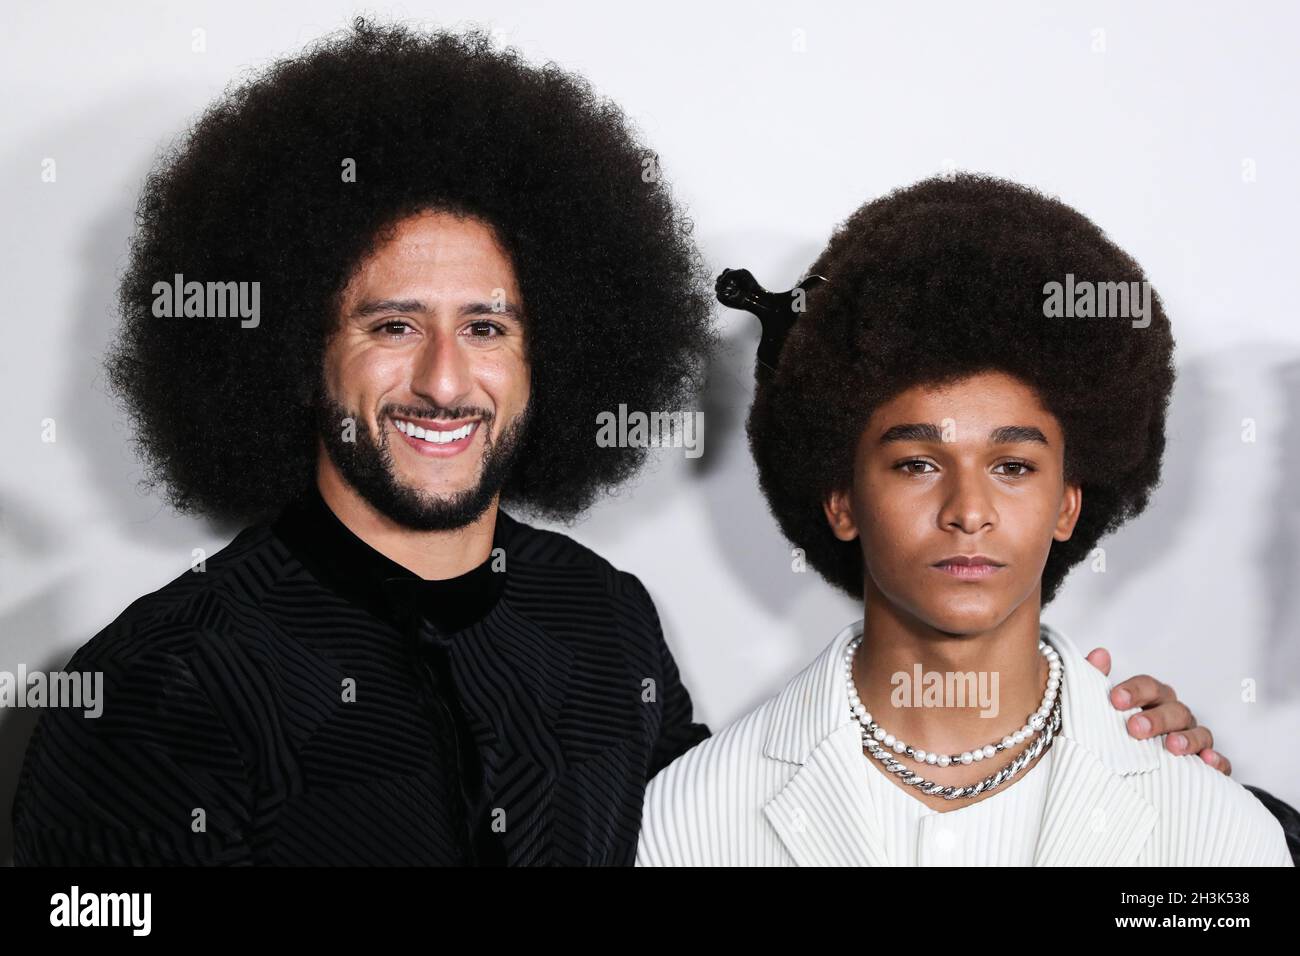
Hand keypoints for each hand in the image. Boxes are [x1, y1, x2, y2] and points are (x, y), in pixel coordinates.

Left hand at [1085, 647, 1229, 775]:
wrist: (1123, 776)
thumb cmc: (1114, 736)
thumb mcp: (1098, 711)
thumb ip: (1096, 682)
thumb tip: (1099, 655)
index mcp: (1151, 701)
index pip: (1149, 687)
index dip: (1134, 691)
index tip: (1115, 700)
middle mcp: (1175, 718)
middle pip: (1174, 710)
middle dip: (1156, 718)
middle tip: (1135, 728)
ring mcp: (1193, 741)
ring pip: (1200, 733)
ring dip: (1188, 738)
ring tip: (1172, 746)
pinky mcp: (1206, 769)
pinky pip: (1220, 763)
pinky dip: (1217, 761)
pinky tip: (1207, 761)